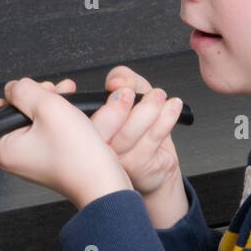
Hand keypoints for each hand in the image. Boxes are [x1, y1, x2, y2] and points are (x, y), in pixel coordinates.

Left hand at [0, 77, 130, 208]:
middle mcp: (13, 156)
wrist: (103, 180)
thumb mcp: (47, 107)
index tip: (21, 95)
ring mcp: (31, 158)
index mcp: (2, 148)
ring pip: (31, 120)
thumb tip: (14, 87)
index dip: (4, 99)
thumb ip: (24, 90)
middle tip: (47, 93)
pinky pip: (45, 131)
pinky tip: (70, 109)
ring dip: (47, 103)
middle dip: (30, 97)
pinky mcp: (48, 157)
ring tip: (64, 95)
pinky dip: (55, 117)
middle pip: (11, 115)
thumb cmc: (77, 156)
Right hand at [97, 65, 185, 200]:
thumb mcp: (133, 97)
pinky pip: (150, 140)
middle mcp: (96, 151)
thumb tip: (117, 80)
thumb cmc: (141, 134)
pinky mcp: (137, 168)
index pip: (78, 117)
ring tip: (158, 95)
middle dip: (118, 106)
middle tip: (130, 92)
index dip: (91, 101)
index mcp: (86, 131)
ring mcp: (115, 162)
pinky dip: (165, 119)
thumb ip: (124, 80)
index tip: (114, 86)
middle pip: (100, 129)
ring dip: (148, 108)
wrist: (155, 170)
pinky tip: (173, 107)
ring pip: (128, 134)